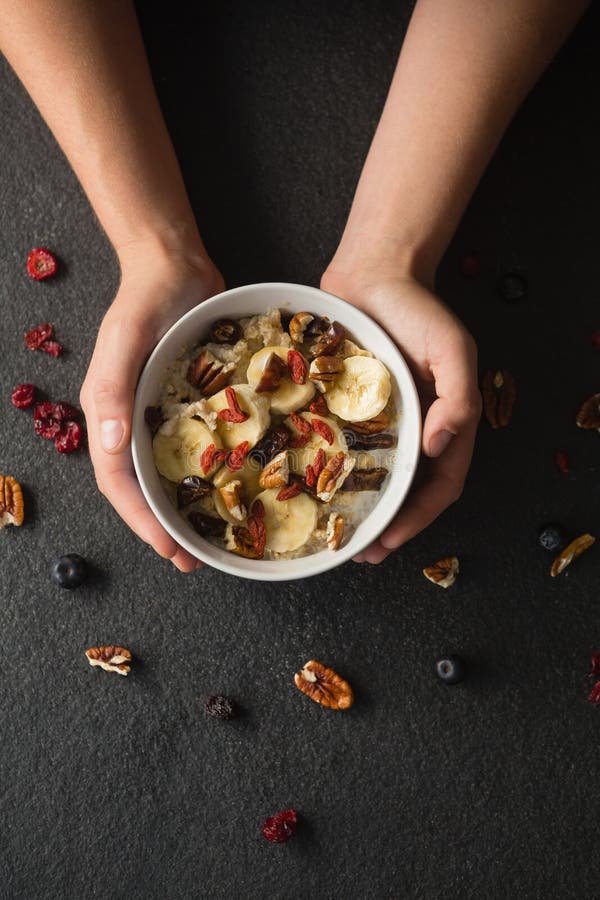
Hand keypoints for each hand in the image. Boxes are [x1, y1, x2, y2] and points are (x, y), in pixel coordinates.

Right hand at [80, 243, 223, 571]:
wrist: (174, 264)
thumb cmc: (146, 297)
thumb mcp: (125, 338)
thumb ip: (112, 391)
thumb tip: (109, 447)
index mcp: (108, 414)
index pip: (117, 483)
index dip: (141, 522)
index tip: (169, 550)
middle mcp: (130, 421)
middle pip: (140, 489)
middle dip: (163, 528)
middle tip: (191, 560)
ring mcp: (157, 415)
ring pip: (166, 475)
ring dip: (184, 509)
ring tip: (210, 538)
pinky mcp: (186, 406)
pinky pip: (194, 449)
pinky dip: (207, 475)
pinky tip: (233, 489)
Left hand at [320, 268, 480, 563]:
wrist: (373, 273)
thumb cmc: (418, 309)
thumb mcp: (453, 347)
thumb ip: (458, 396)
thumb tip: (443, 443)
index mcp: (445, 423)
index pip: (440, 485)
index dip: (417, 518)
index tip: (389, 541)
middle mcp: (413, 431)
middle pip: (405, 493)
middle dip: (386, 528)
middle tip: (359, 554)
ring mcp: (379, 424)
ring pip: (372, 478)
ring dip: (357, 510)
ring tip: (334, 536)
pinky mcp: (347, 411)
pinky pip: (339, 449)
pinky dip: (329, 473)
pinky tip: (308, 489)